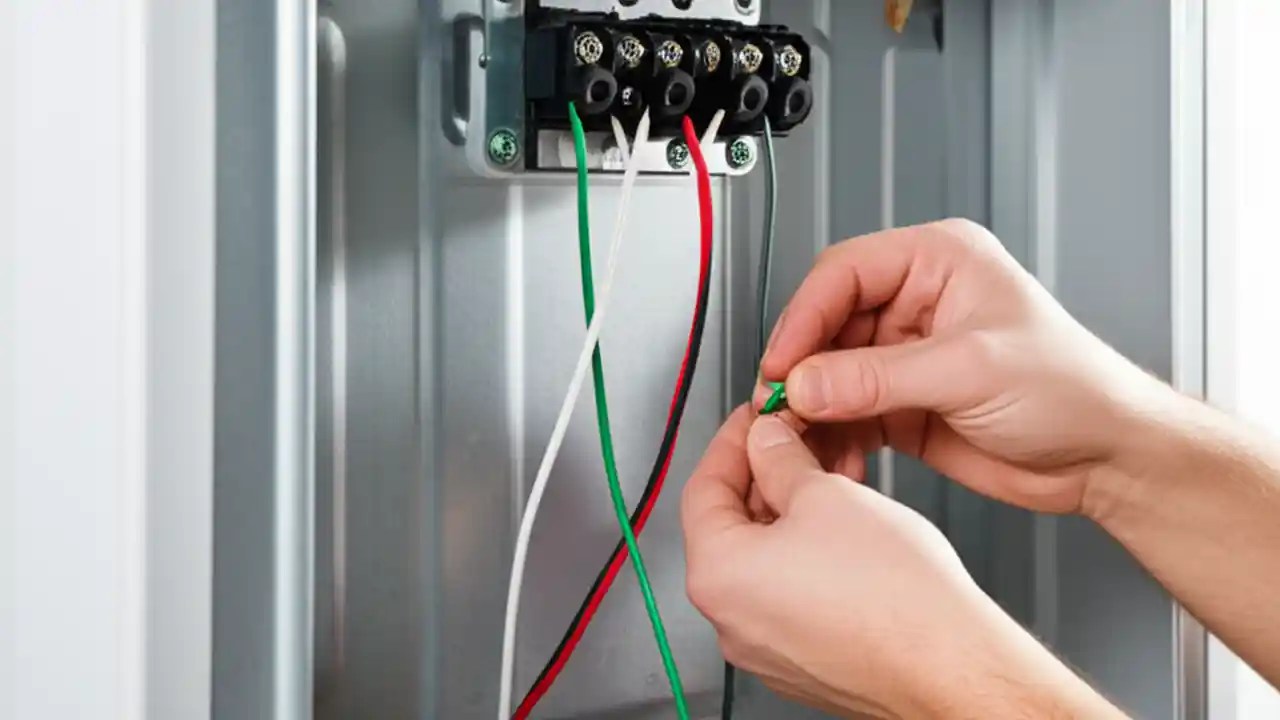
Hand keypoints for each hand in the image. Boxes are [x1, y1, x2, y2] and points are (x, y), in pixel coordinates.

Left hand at [682, 406, 1121, 717]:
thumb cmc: (895, 597)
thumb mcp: (827, 493)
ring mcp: (766, 646)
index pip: (703, 487)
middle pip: (732, 525)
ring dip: (793, 514)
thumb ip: (780, 457)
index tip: (757, 419)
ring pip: (766, 560)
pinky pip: (791, 595)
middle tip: (799, 442)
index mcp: (718, 575)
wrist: (951, 666)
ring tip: (835, 482)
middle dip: (768, 476)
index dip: (733, 441)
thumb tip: (766, 439)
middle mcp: (731, 619)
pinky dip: (809, 556)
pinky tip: (847, 532)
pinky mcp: (803, 660)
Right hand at [757, 219, 1174, 515]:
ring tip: (801, 439)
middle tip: (781, 406)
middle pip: (828, 325)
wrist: (1106, 458)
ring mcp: (907, 356)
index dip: (805, 317)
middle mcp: (917, 303)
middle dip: (802, 370)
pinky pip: (847, 414)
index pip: (844, 273)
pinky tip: (834, 457)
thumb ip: (878, 377)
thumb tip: (805, 383)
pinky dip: (833, 438)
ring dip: (813, 410)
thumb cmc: (1073, 389)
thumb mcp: (970, 370)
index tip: (783, 363)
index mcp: (938, 262)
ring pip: (830, 374)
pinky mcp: (903, 404)